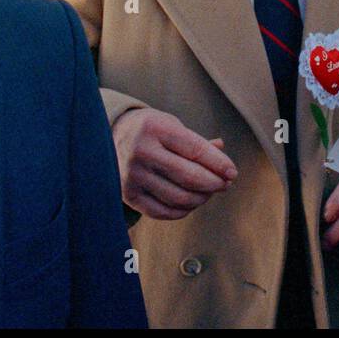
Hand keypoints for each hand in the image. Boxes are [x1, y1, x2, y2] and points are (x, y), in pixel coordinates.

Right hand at [112, 108, 236, 219]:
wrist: (106, 138)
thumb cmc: (149, 131)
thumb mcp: (171, 126)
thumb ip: (198, 144)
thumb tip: (225, 161)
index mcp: (155, 128)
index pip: (196, 150)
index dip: (219, 164)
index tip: (232, 172)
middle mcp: (142, 151)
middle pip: (189, 176)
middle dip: (214, 183)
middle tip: (225, 183)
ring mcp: (133, 175)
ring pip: (179, 197)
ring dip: (202, 198)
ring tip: (209, 192)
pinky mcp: (128, 195)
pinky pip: (163, 211)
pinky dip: (183, 210)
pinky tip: (192, 202)